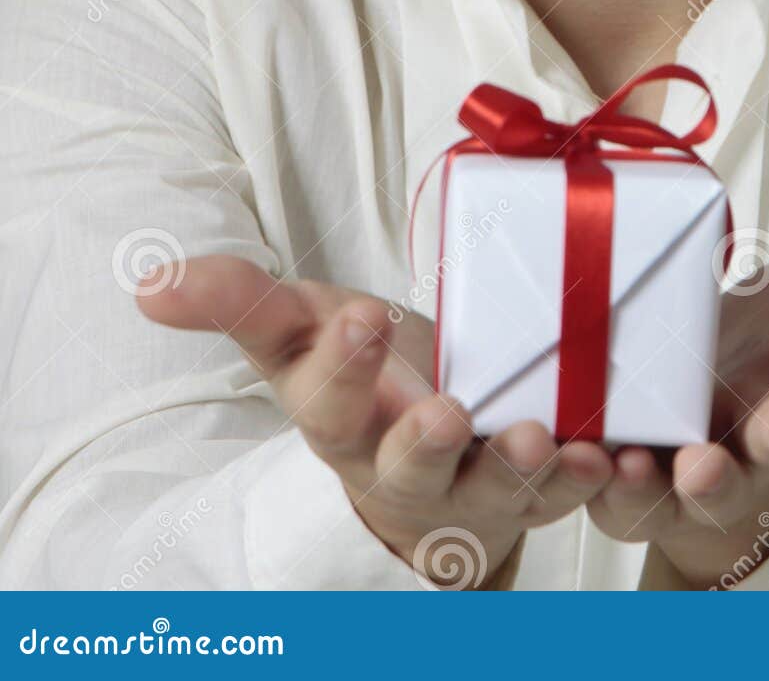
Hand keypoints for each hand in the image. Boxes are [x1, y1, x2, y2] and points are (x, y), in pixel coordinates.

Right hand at [136, 256, 613, 586]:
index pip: (325, 401)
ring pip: (491, 491)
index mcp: (340, 419)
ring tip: (532, 437)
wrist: (426, 439)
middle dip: (421, 442)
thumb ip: (237, 298)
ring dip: (516, 468)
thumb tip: (149, 281)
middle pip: (406, 466)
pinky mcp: (534, 494)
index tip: (357, 315)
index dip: (338, 364)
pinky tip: (611, 459)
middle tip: (442, 409)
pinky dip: (590, 479)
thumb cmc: (364, 372)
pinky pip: (567, 495)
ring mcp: (470, 486)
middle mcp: (402, 465)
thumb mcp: (300, 326)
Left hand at [586, 201, 768, 587]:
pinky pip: (622, 501)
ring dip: (706, 480)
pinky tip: (602, 464)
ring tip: (698, 463)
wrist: (696, 404)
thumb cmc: (767, 341)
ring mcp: (703, 468)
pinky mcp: (636, 490)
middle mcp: (766, 433)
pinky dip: (614, 488)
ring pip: (710, 488)